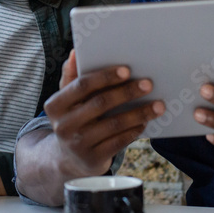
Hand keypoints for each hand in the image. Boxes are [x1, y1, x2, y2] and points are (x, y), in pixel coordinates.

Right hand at [43, 50, 164, 176]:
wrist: (66, 159)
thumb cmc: (72, 119)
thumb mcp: (66, 100)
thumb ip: (71, 76)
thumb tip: (76, 52)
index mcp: (55, 105)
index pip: (82, 86)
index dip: (105, 77)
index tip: (127, 70)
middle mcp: (63, 126)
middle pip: (100, 103)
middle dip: (127, 92)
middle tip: (148, 84)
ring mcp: (78, 145)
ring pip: (114, 124)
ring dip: (139, 113)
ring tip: (158, 105)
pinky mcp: (93, 159)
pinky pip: (118, 142)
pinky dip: (134, 131)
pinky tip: (145, 122)